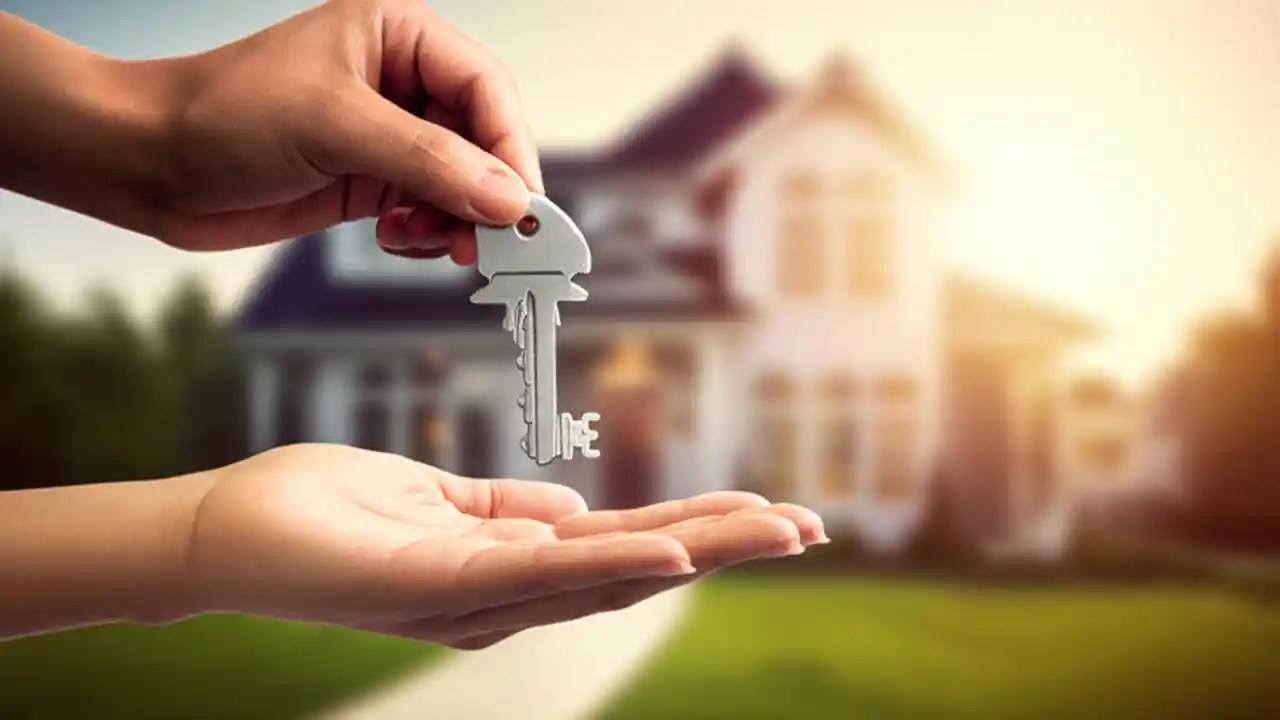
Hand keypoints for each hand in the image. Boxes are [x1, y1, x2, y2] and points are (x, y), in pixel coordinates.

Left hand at [153, 0, 538, 261]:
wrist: (151, 162)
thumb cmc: (223, 113)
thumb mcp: (334, 126)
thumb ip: (427, 162)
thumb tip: (506, 198)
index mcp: (400, 35)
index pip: (486, 88)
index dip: (510, 147)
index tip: (520, 204)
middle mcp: (403, 82)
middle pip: (484, 140)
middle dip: (487, 193)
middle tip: (490, 241)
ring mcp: (390, 135)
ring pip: (462, 184)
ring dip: (458, 221)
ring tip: (434, 243)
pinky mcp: (373, 181)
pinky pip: (431, 212)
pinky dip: (428, 234)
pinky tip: (398, 239)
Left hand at [186, 444, 825, 648]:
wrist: (230, 530)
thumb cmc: (325, 510)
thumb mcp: (438, 498)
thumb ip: (509, 509)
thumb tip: (574, 509)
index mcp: (509, 567)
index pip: (621, 547)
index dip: (698, 533)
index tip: (766, 512)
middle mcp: (504, 597)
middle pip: (632, 567)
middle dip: (724, 548)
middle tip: (807, 528)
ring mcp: (475, 598)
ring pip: (605, 572)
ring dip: (695, 552)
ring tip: (771, 531)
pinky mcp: (438, 585)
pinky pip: (536, 574)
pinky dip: (608, 564)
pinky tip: (670, 557)